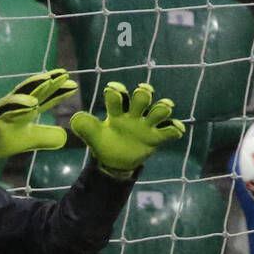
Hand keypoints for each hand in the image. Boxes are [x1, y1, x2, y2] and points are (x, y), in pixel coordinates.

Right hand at [0, 68, 77, 162]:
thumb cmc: (9, 140)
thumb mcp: (33, 140)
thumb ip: (47, 137)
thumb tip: (64, 137)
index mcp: (29, 107)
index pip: (47, 97)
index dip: (60, 91)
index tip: (74, 86)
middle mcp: (20, 103)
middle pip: (37, 89)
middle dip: (50, 80)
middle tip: (65, 74)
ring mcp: (8, 106)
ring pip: (23, 92)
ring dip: (36, 85)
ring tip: (49, 80)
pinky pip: (9, 106)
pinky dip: (20, 103)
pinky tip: (32, 103)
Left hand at [70, 81, 185, 178]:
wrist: (115, 162)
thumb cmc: (105, 143)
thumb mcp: (93, 136)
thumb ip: (85, 126)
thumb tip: (75, 118)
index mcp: (117, 111)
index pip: (118, 96)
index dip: (116, 92)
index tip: (112, 90)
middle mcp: (134, 114)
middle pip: (142, 98)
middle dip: (143, 94)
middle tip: (142, 92)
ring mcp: (146, 125)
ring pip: (158, 111)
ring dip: (162, 108)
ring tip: (165, 107)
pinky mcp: (156, 137)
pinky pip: (168, 131)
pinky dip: (174, 129)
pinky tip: (178, 130)